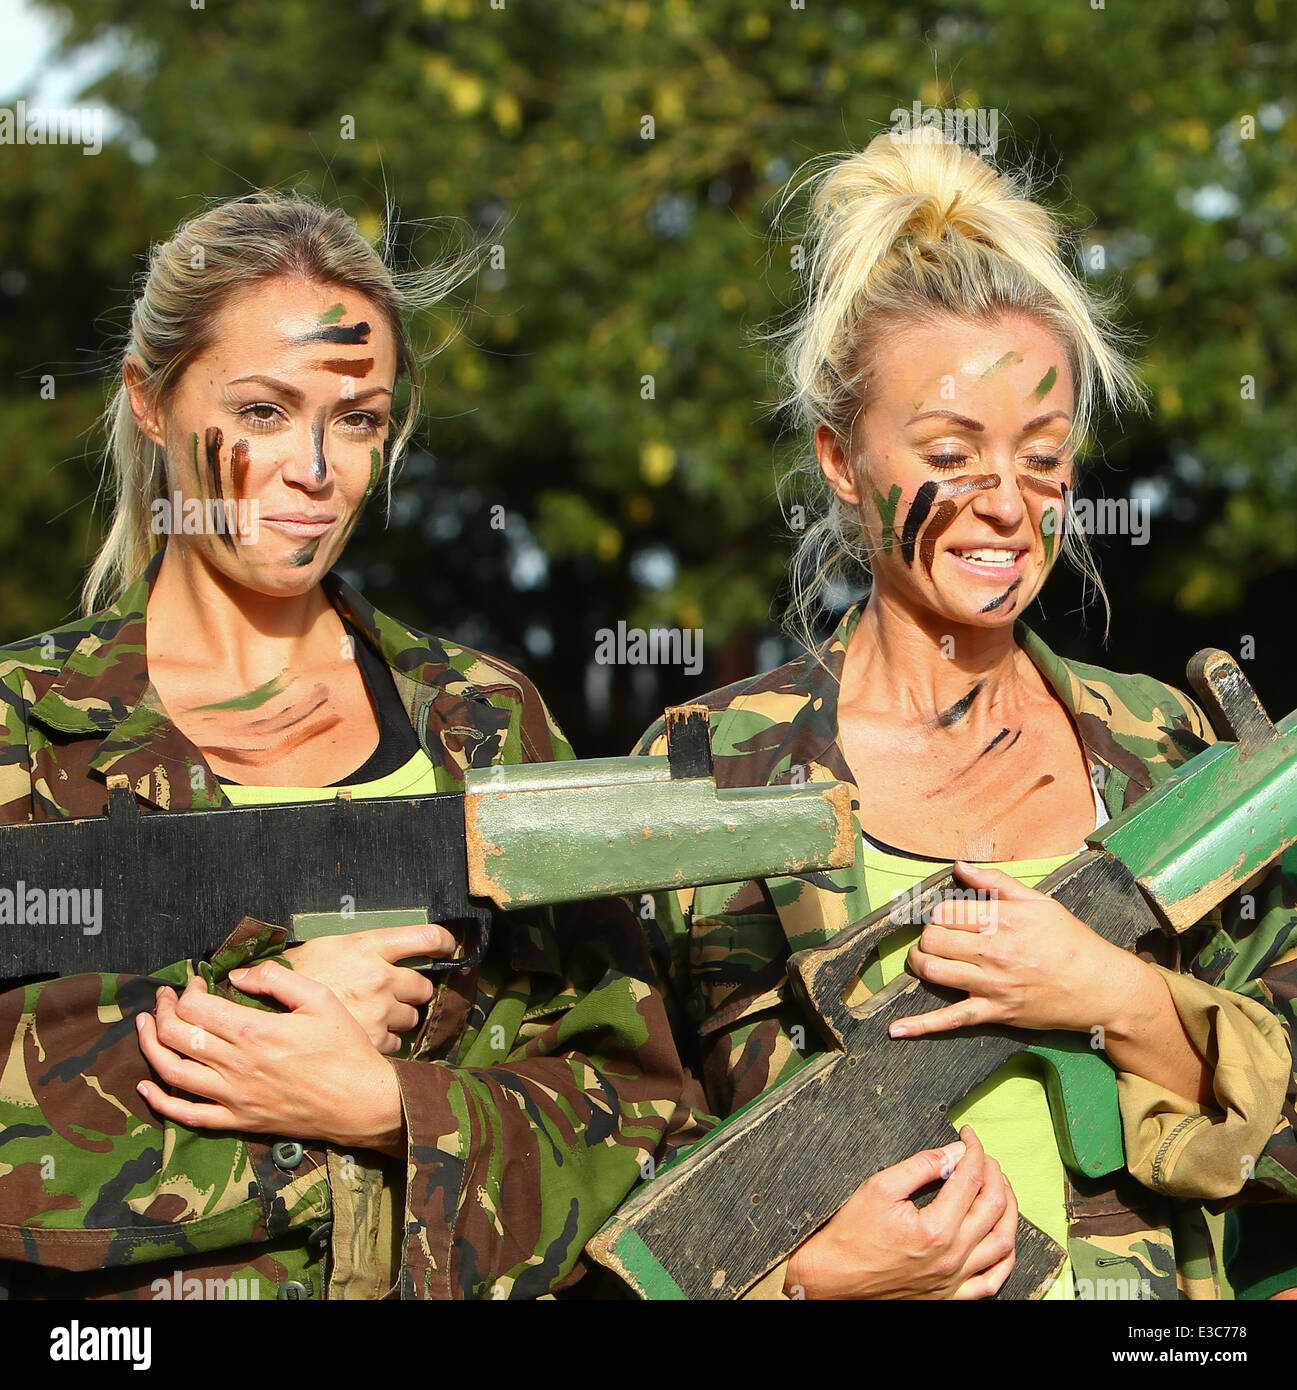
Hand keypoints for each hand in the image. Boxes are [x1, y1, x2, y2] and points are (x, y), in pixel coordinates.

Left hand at [135, 967, 404, 1153]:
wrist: (361, 1101)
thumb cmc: (345, 1048)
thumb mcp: (320, 998)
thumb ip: (278, 979)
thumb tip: (239, 975)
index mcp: (255, 1031)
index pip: (196, 1007)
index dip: (187, 990)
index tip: (197, 982)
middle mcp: (236, 1065)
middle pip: (176, 1036)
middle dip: (163, 1011)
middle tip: (166, 999)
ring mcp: (233, 1097)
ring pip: (172, 1072)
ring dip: (149, 1047)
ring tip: (145, 1027)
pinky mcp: (237, 1120)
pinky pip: (187, 1115)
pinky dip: (160, 1101)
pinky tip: (146, 1086)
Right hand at [281, 922, 454, 1053]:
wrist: (267, 1016)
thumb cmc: (294, 978)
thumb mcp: (324, 948)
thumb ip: (359, 948)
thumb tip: (384, 948)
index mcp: (369, 947)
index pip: (427, 939)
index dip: (445, 944)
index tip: (449, 948)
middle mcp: (379, 977)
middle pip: (422, 985)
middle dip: (413, 991)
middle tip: (396, 994)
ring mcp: (379, 1010)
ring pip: (411, 1017)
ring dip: (400, 1017)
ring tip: (375, 1017)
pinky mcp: (374, 1040)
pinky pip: (396, 1042)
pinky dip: (386, 1040)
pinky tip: (366, 1036)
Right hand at [784, 1126, 1015, 1298]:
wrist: (835, 1276)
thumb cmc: (853, 1233)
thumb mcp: (880, 1187)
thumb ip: (922, 1166)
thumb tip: (954, 1152)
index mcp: (936, 1229)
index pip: (969, 1179)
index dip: (974, 1150)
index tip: (969, 1136)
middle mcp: (952, 1257)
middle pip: (993, 1207)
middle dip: (993, 1172)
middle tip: (983, 1156)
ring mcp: (954, 1280)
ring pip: (1003, 1243)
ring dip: (1009, 1209)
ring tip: (1000, 1187)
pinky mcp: (951, 1295)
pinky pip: (993, 1281)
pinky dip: (1006, 1257)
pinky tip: (1005, 1237)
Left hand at [895, 861, 1149, 1037]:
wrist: (1100, 987)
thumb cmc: (1070, 940)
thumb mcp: (1038, 902)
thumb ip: (996, 882)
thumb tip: (959, 866)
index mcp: (1001, 920)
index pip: (945, 910)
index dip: (939, 912)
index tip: (946, 916)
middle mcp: (992, 952)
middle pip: (932, 939)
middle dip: (927, 936)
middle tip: (937, 937)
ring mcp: (991, 985)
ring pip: (932, 972)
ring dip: (921, 963)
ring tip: (927, 958)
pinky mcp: (993, 1013)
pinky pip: (950, 1020)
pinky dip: (921, 1027)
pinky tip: (896, 1030)